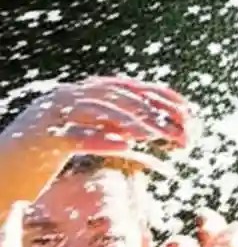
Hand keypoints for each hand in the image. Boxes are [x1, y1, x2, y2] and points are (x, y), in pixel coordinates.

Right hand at [1, 76, 187, 160]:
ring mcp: (51, 115)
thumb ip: (107, 131)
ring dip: (132, 122)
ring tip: (157, 134)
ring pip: (99, 111)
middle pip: (116, 96)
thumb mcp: (80, 138)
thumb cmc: (41, 159)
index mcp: (76, 94)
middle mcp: (64, 97)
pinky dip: (104, 139)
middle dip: (151, 111)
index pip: (125, 87)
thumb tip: (145, 133)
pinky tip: (126, 146)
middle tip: (180, 128)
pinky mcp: (41, 139)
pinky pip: (78, 136)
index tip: (188, 109)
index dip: (158, 95)